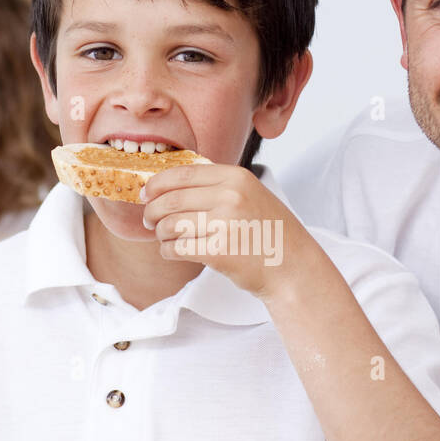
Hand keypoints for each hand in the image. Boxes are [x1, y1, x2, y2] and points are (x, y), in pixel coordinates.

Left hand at [141, 164, 314, 297]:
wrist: (293, 266)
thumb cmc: (270, 232)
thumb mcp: (251, 194)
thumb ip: (218, 185)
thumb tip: (170, 184)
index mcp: (236, 177)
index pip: (183, 174)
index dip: (157, 184)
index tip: (146, 193)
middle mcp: (230, 197)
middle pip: (172, 200)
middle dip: (153, 211)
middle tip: (149, 220)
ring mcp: (225, 224)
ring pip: (170, 225)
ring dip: (160, 233)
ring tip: (165, 237)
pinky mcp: (218, 252)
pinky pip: (177, 248)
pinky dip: (168, 250)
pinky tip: (173, 251)